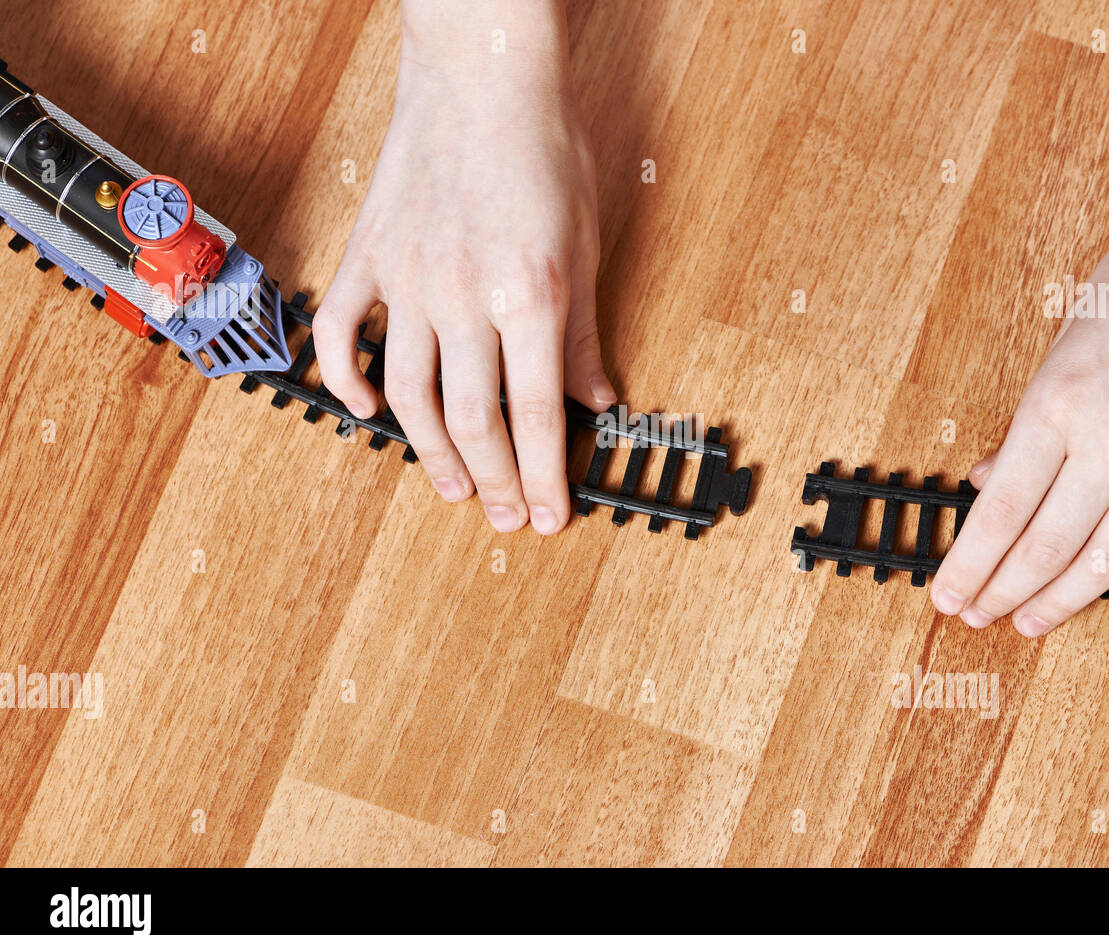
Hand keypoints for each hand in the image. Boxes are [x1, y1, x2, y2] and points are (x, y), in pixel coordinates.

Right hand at [315, 0, 613, 533]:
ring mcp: (406, 278)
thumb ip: (584, 333)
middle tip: (503, 516)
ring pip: (406, 392)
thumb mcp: (584, 246)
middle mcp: (462, 295)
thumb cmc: (542, 149)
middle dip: (492, 481)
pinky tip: (365, 408)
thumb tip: (599, 399)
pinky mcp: (368, 255)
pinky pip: (339, 329)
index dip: (543, 476)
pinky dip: (344, 376)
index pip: (536, 414)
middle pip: (470, 418)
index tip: (549, 515)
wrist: (482, 74)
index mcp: (526, 295)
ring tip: (450, 486)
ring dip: (428, 451)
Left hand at [930, 63, 1108, 645]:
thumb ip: (1026, 425)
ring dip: (1063, 602)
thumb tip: (985, 480)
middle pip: (1044, 546)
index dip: (967, 567)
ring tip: (1030, 624)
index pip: (996, 513)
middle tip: (977, 617)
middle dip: (1001, 592)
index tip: (945, 594)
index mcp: (1055, 404)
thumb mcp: (1060, 340)